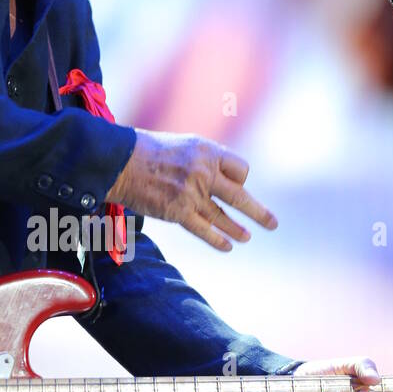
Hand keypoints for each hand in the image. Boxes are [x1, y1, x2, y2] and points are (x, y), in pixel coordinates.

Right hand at [104, 128, 277, 250]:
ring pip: (223, 216)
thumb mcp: (183, 144)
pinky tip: (227, 246)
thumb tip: (219, 174)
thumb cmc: (147, 151)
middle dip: (258, 212)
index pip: (241, 170)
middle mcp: (204, 173)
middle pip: (240, 195)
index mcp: (208, 152)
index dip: (240, 179)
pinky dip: (218, 239)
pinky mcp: (179, 212)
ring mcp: (193, 194)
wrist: (119, 162)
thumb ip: (203, 159)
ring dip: (238, 229)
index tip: (235, 184)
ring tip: (248, 237)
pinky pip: (205, 230)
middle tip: (273, 224)